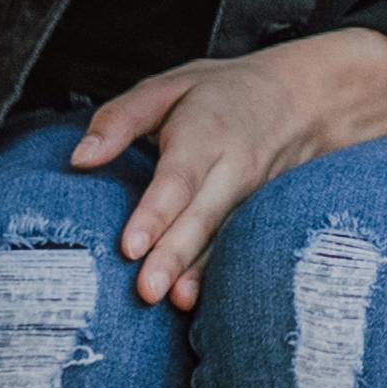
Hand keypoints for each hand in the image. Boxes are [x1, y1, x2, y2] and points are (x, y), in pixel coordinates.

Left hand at [70, 30, 386, 310]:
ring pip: (222, 238)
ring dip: (197, 272)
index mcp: (206, 131)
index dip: (156, 213)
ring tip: (171, 301)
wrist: (307, 98)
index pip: (178, 176)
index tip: (129, 246)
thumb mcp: (171, 86)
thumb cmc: (224, 94)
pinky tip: (194, 300)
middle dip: (174, 255)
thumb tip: (79, 158)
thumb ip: (121, 119)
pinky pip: (236, 248)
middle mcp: (234, 167)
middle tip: (145, 292)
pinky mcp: (260, 216)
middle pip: (202, 215)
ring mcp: (252, 196)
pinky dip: (217, 276)